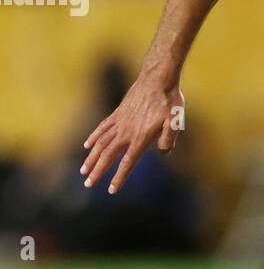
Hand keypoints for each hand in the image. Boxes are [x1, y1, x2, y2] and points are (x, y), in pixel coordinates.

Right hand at [81, 76, 183, 194]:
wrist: (158, 78)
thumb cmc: (169, 100)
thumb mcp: (176, 121)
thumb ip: (169, 139)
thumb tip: (164, 152)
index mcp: (141, 137)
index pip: (127, 162)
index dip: (119, 177)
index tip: (111, 190)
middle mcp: (127, 131)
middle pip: (108, 155)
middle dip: (98, 171)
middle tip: (88, 185)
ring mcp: (120, 122)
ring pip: (101, 143)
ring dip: (92, 158)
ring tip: (84, 171)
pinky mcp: (118, 113)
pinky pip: (102, 128)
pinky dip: (94, 137)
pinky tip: (87, 145)